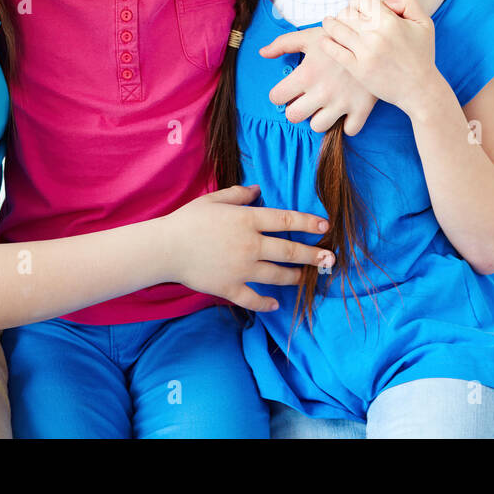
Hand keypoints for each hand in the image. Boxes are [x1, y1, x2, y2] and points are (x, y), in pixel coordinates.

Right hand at [162, 184, 334, 312]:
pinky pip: (254, 298)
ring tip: (307, 277)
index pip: (286, 221)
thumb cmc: (187, 220)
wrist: (164, 248)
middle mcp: (250, 245)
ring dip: (296, 278)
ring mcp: (241, 269)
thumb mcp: (214, 199)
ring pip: (277, 276)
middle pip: (289, 251)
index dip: (308, 223)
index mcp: (247, 220)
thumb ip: (239, 194)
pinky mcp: (229, 287)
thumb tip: (259, 190)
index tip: (325, 227)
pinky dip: (267, 303)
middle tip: (329, 258)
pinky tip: (276, 304)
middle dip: (312, 255)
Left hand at [259, 27, 378, 135]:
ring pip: (317, 127)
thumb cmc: (338, 37)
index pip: (276, 98)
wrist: (375, 39)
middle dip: (296, 108)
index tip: (289, 89)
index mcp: (306, 74)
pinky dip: (347, 124)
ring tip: (325, 104)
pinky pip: (349, 131)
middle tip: (305, 99)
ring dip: (319, 117)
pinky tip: (346, 110)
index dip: (280, 93)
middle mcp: (322, 92)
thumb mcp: (310, 36)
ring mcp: (342, 103)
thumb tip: (262, 53)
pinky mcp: (362, 109)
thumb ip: (283, 43)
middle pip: (293, 117)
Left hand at [319, 0, 438, 113]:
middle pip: (346, 13)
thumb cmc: (422, 55)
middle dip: (344, 14)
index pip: (361, 0)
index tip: (357, 10)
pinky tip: (324, 40)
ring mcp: (365, 53)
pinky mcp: (358, 69)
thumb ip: (407, 2)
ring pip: (337, 29)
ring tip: (328, 23)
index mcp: (390, 21)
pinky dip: (326, 43)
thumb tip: (384, 1)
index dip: (357, 3)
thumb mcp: (425, 23)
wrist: (420, 89)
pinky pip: (335, 51)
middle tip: (344, 19)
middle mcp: (376, 35)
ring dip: (330, 25)